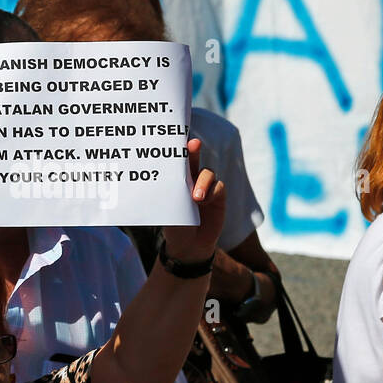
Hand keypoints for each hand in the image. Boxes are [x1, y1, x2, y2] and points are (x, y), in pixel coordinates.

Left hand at [161, 138, 225, 263]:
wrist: (190, 244)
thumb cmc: (174, 225)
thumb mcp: (169, 208)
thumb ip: (172, 192)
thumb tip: (163, 178)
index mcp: (176, 178)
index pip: (176, 160)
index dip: (177, 147)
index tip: (176, 138)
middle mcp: (191, 178)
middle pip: (194, 158)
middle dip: (193, 150)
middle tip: (193, 144)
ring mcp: (206, 185)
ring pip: (208, 173)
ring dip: (203, 182)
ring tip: (196, 198)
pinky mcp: (218, 195)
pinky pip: (218, 186)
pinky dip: (212, 193)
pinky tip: (203, 203)